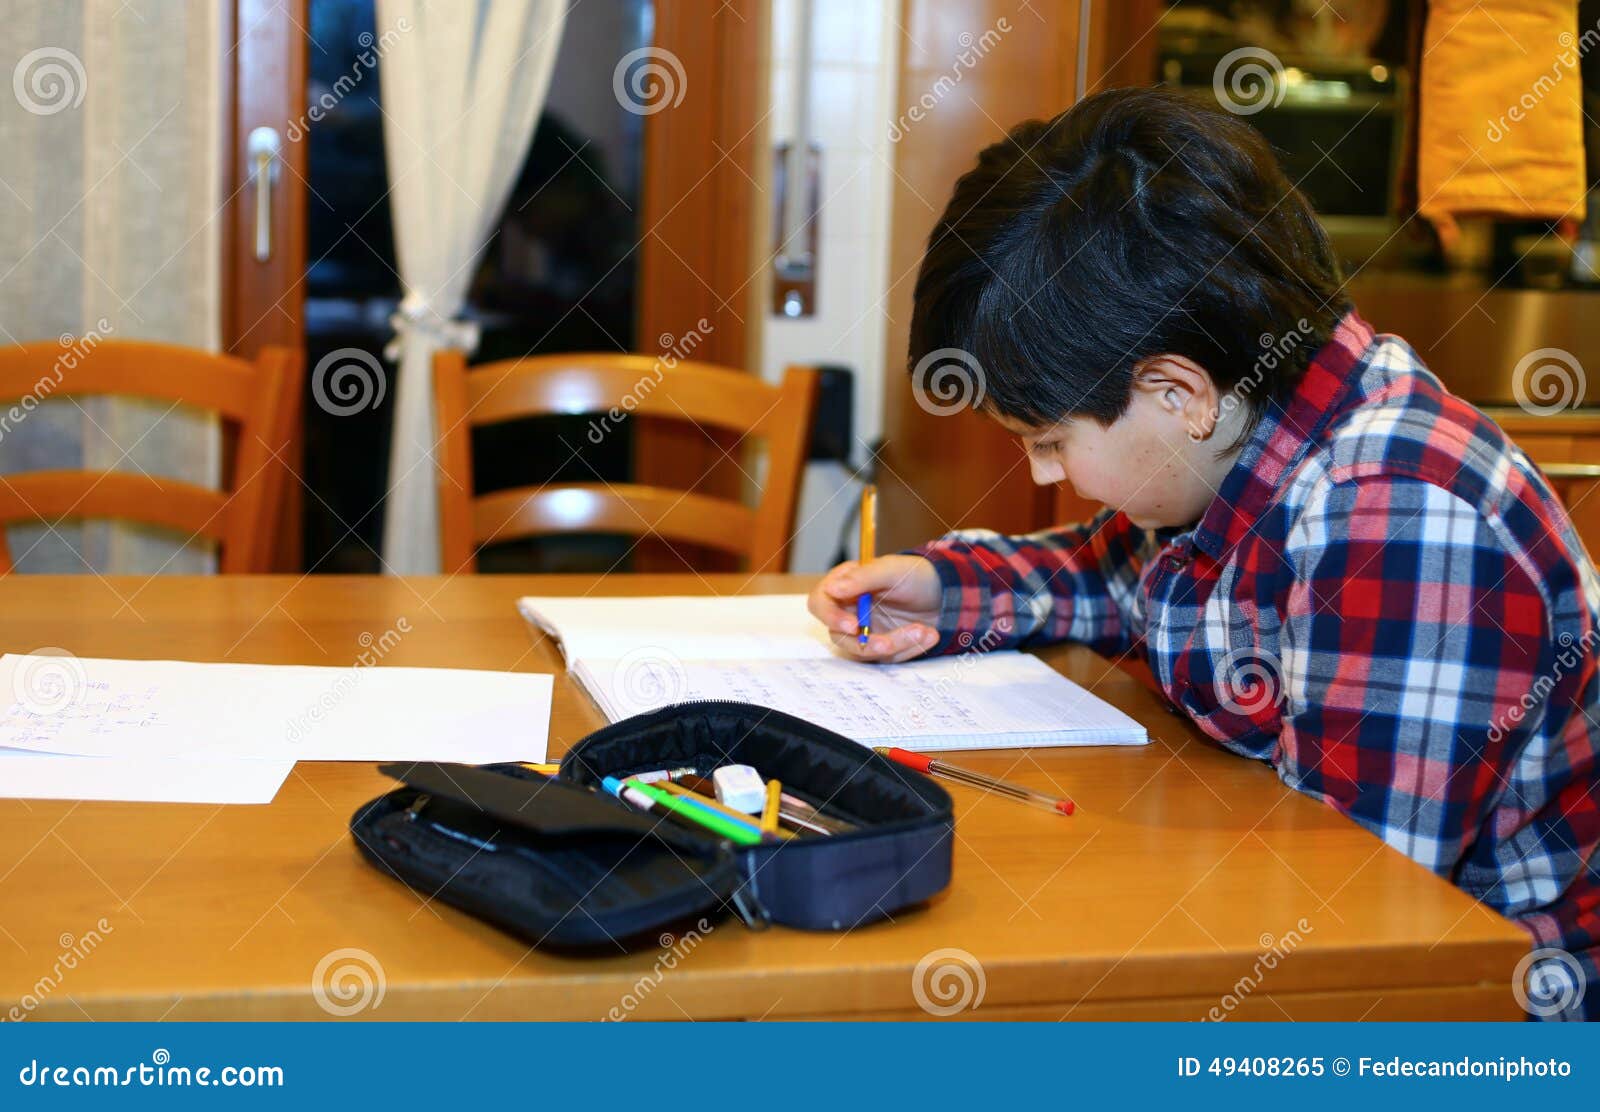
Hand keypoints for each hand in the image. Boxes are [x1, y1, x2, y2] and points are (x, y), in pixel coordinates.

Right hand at [808, 555, 942, 661]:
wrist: (945, 593)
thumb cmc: (915, 574)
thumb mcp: (892, 570)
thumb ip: (862, 578)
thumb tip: (832, 589)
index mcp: (844, 585)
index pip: (820, 603)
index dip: (831, 617)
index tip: (854, 626)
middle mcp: (849, 611)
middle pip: (840, 636)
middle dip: (867, 642)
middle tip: (890, 643)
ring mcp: (864, 631)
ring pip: (864, 652)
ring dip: (895, 645)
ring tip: (924, 631)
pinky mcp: (882, 647)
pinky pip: (887, 658)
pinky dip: (908, 650)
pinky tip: (928, 635)